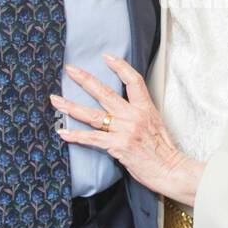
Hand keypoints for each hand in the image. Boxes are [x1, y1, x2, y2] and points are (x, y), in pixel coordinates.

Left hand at [53, 54, 203, 204]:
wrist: (170, 169)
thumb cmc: (163, 151)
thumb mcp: (156, 124)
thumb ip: (139, 114)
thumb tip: (121, 111)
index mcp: (145, 108)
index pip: (133, 80)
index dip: (120, 66)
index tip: (107, 57)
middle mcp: (134, 116)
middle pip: (105, 93)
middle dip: (85, 80)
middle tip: (70, 70)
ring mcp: (125, 130)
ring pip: (93, 114)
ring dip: (71, 107)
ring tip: (56, 100)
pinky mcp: (118, 145)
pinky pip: (92, 138)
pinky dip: (76, 135)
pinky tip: (63, 132)